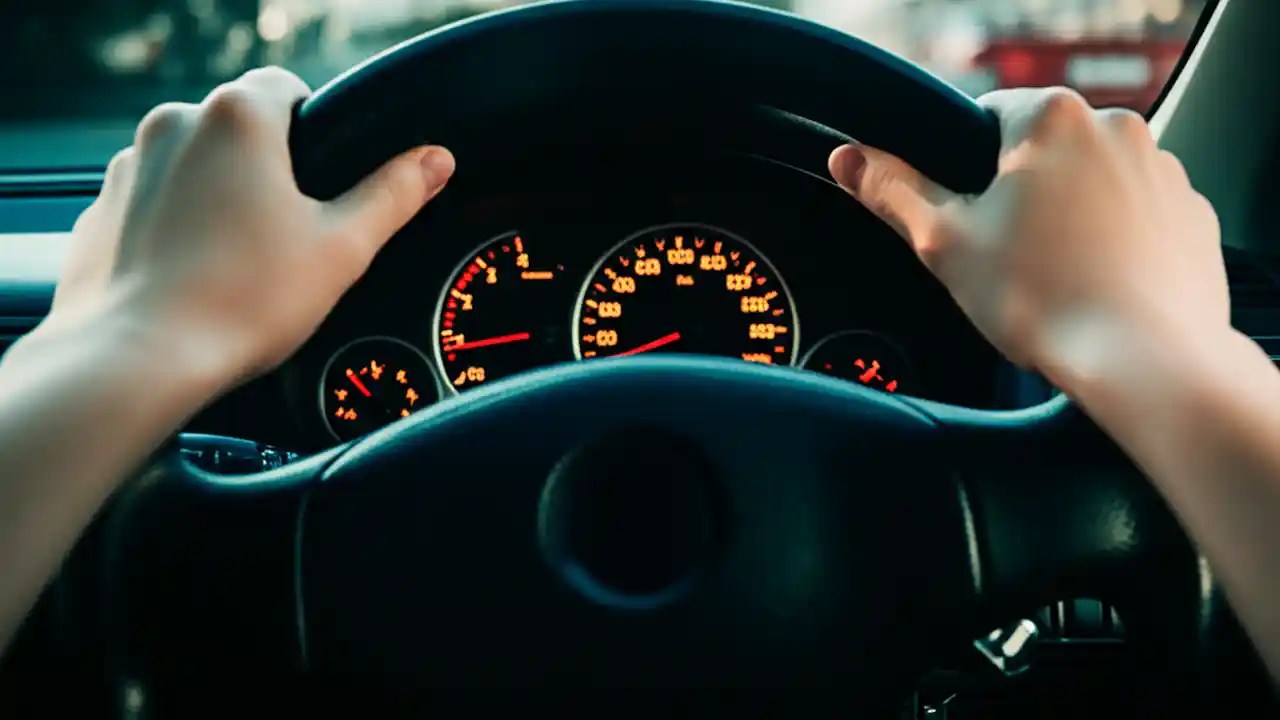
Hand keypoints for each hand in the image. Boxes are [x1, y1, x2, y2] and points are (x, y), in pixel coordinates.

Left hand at [49, 66, 454, 388]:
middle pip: (241, 130)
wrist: (140, 361)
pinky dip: (179, 232)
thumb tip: (434, 161)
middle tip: (295, 238)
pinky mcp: (102, 214)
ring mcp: (128, 169)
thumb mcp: (343, 248)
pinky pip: (155, 208)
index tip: (326, 187)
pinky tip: (203, 281)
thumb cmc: (241, 302)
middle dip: (271, 173)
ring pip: (196, 168)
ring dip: (223, 200)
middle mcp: (173, 127)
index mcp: (239, 118)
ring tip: (247, 266)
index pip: (289, 88)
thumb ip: (394, 195)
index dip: (318, 135)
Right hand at [829, 87, 1228, 390]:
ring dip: (1066, 218)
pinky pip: (1135, 218)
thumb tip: (847, 160)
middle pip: (1040, 152)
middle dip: (1017, 196)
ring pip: (1088, 185)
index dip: (963, 172)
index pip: (984, 117)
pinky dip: (1112, 244)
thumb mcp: (943, 242)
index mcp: (1050, 118)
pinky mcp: (1191, 216)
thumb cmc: (1042, 300)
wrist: (1144, 362)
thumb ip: (892, 191)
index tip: (968, 219)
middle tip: (1003, 256)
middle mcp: (1117, 128)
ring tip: (1052, 278)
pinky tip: (1094, 287)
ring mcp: (1163, 171)